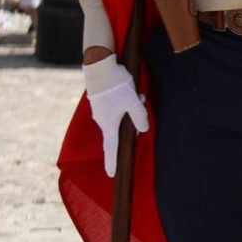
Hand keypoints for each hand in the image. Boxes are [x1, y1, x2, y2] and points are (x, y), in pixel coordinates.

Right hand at [82, 57, 149, 176]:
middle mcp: (102, 120)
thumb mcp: (133, 102)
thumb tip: (143, 130)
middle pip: (119, 130)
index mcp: (109, 125)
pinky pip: (116, 107)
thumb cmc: (116, 86)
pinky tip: (131, 90)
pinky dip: (125, 102)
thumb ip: (140, 118)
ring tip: (136, 94)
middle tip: (136, 105)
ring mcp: (100, 111)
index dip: (113, 162)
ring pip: (120, 116)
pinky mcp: (100, 101)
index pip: (111, 149)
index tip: (112, 175)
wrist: (99, 67)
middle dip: (130, 125)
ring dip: (130, 109)